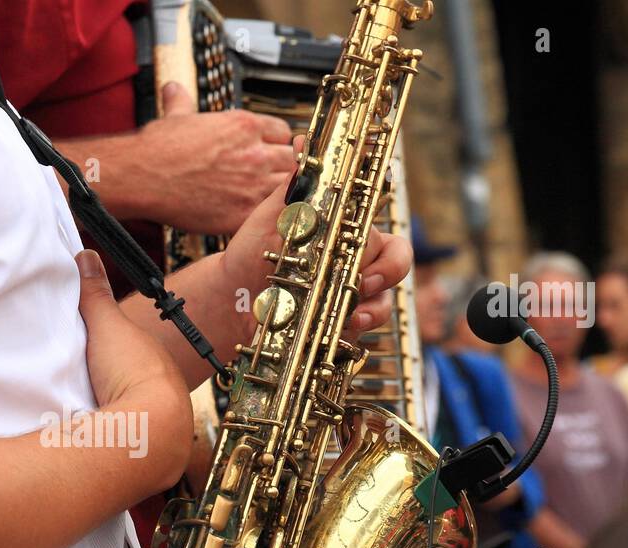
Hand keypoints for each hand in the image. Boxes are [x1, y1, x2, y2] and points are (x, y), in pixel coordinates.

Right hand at [76, 250, 192, 485]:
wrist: (147, 430)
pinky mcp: (153, 469)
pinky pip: (137, 458)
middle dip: (125, 400)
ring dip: (126, 431)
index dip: (122, 364)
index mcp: (161, 371)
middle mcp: (171, 404)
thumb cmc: (132, 376)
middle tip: (96, 400)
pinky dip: (123, 455)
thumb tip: (85, 256)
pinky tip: (105, 455)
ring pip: (144, 432)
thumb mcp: (106, 325)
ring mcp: (165, 439)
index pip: (142, 366)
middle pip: (144, 400)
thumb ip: (93, 293)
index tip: (103, 367)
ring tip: (98, 430)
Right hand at [131, 82, 294, 235]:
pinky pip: (269, 213)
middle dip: (282, 166)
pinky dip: (263, 215)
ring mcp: (251, 185)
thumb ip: (182, 102)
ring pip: (286, 187)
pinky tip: (253, 214)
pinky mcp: (242, 212)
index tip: (268, 150)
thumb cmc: (157, 150)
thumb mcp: (175, 117)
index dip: (276, 142)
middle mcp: (254, 153)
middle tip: (269, 175)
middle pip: (291, 159)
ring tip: (263, 196)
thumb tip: (174, 90)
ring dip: (277, 192)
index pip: (282, 131)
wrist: (142, 177)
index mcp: (244, 125)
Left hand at [219, 165, 413, 340]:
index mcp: (342, 227)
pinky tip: (347, 324)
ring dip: (376, 301)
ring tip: (353, 311)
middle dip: (384, 270)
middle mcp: (353, 257)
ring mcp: (352, 289)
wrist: (233, 296)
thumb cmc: (253, 251)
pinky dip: (364, 322)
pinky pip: (370, 319)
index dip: (382, 232)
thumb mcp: (270, 215)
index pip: (379, 222)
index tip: (365, 242)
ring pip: (387, 292)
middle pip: (394, 257)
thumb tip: (303, 143)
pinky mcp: (344, 317)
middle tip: (361, 281)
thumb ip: (293, 184)